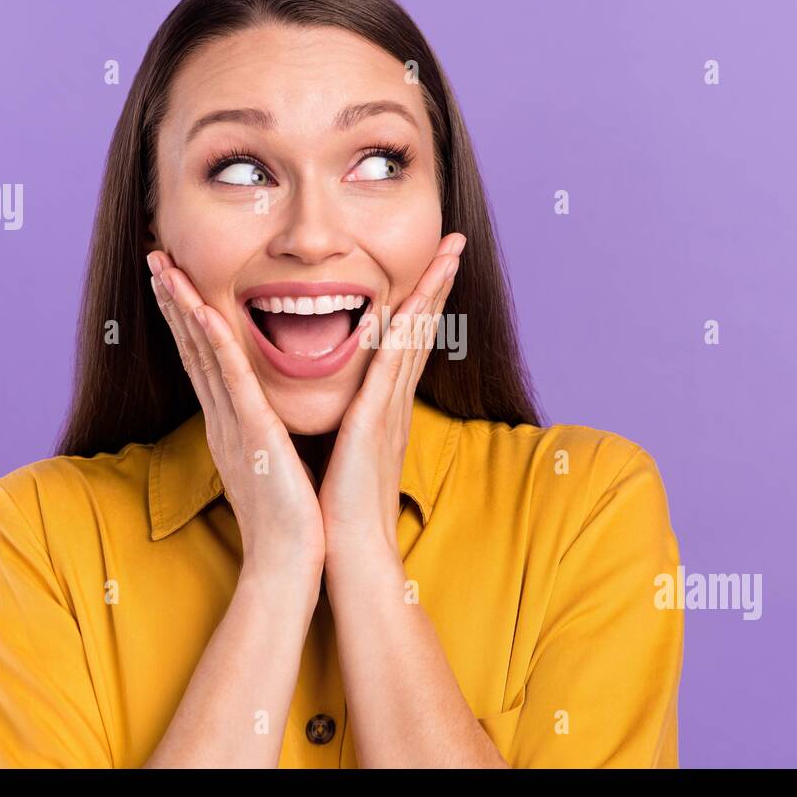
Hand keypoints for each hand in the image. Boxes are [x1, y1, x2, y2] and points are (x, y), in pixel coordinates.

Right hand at [148, 251, 326, 587]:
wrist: (289, 563)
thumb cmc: (290, 519)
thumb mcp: (273, 463)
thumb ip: (264, 435)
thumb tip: (266, 417)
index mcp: (232, 424)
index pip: (206, 360)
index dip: (189, 318)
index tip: (177, 280)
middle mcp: (223, 420)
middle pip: (193, 349)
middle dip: (173, 301)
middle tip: (156, 257)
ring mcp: (233, 426)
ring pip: (203, 355)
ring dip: (183, 309)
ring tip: (164, 268)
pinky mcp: (252, 435)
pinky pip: (231, 382)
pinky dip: (215, 345)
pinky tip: (204, 311)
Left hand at [317, 233, 465, 579]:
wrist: (350, 554)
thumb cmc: (342, 511)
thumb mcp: (348, 455)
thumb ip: (353, 426)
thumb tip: (348, 411)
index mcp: (385, 410)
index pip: (408, 344)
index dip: (423, 302)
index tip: (434, 266)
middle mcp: (395, 404)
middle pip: (422, 330)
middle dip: (438, 283)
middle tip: (454, 242)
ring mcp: (389, 410)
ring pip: (414, 337)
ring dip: (430, 291)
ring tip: (447, 253)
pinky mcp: (374, 422)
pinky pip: (389, 364)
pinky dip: (401, 328)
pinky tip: (406, 298)